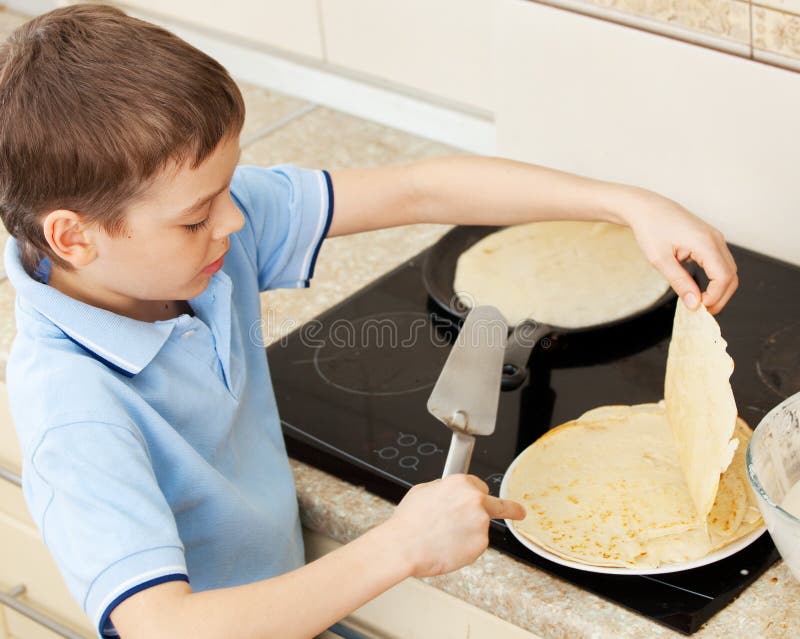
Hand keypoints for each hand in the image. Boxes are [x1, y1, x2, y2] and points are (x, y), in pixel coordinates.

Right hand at [380, 474, 524, 577]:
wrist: (404, 546)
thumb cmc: (409, 521)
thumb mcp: (424, 491)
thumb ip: (445, 490)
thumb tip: (452, 494)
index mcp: (461, 483)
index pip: (479, 486)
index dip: (474, 496)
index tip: (486, 498)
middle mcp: (476, 500)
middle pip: (498, 504)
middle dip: (510, 509)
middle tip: (520, 512)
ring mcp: (480, 523)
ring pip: (480, 529)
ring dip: (469, 533)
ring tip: (443, 538)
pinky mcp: (480, 544)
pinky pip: (475, 545)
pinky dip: (465, 548)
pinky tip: (447, 547)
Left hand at [621, 189, 737, 313]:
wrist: (646, 208)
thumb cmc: (650, 229)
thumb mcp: (660, 260)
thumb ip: (680, 283)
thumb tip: (694, 304)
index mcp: (705, 243)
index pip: (723, 277)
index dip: (714, 297)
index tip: (697, 308)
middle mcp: (715, 239)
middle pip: (731, 276)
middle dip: (720, 297)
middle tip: (701, 311)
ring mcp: (714, 238)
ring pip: (728, 270)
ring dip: (718, 289)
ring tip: (699, 302)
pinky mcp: (709, 239)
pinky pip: (720, 262)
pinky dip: (715, 278)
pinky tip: (698, 288)